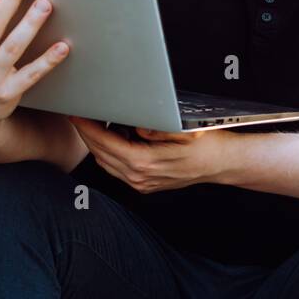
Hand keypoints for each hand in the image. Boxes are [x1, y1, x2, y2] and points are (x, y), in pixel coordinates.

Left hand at [68, 117, 244, 193]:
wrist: (222, 163)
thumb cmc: (206, 143)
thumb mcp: (184, 129)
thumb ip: (157, 128)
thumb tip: (135, 125)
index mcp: (145, 162)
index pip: (105, 143)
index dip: (87, 127)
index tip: (77, 113)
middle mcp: (139, 176)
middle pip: (100, 154)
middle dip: (86, 134)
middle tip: (78, 114)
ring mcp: (142, 183)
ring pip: (106, 163)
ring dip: (96, 144)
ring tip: (92, 124)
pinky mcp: (145, 184)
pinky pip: (118, 169)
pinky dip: (109, 154)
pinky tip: (112, 139)